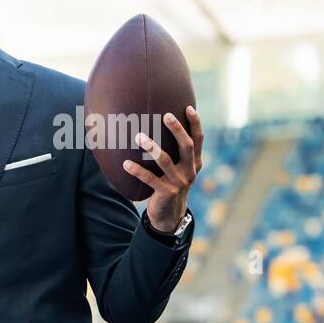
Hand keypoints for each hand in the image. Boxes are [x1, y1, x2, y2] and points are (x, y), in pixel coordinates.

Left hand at [124, 105, 202, 232]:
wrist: (170, 215)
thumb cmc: (171, 184)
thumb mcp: (179, 170)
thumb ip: (176, 153)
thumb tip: (158, 126)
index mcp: (194, 163)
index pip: (198, 140)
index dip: (195, 123)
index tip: (188, 107)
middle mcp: (190, 171)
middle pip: (186, 146)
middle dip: (177, 130)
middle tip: (166, 116)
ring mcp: (179, 182)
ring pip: (165, 161)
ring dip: (151, 147)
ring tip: (138, 136)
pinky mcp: (166, 192)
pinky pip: (149, 179)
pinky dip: (137, 170)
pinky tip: (125, 163)